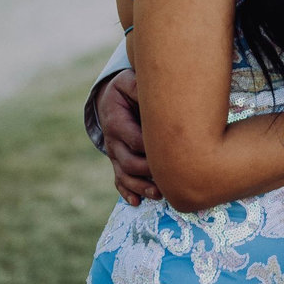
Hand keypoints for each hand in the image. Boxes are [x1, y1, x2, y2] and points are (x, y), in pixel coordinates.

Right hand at [98, 70, 159, 205]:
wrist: (110, 99)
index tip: (173, 153)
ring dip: (140, 187)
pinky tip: (136, 202)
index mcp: (116, 121)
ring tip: (158, 195)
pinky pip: (118, 180)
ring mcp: (114, 153)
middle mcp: (112, 141)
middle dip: (148, 173)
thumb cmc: (126, 89)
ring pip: (124, 175)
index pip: (134, 140)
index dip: (152, 150)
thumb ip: (138, 86)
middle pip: (129, 162)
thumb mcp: (128, 81)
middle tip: (170, 179)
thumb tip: (155, 90)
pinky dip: (126, 192)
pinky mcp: (117, 161)